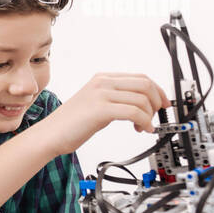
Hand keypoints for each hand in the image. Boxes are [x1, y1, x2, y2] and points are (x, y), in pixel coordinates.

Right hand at [42, 73, 170, 156]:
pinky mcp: (100, 109)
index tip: (164, 103)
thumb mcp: (95, 104)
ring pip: (142, 98)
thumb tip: (140, 105)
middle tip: (157, 116)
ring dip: (150, 115)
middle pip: (145, 84)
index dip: (158, 90)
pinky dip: (144, 121)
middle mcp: (102, 83)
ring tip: (144, 127)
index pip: (140, 77)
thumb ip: (114, 100)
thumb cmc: (70, 124)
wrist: (49, 135)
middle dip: (158, 101)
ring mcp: (101, 94)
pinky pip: (134, 112)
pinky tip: (142, 129)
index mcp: (102, 79)